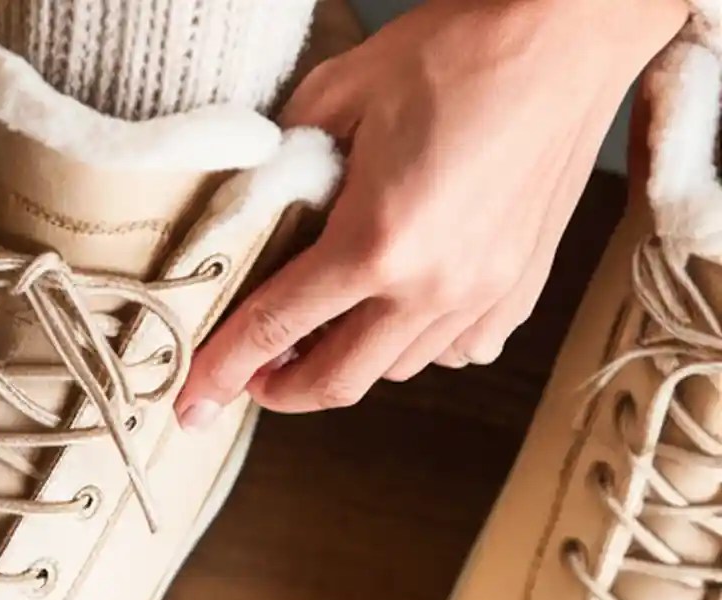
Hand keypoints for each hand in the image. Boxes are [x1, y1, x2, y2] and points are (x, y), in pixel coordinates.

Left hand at [176, 0, 685, 424]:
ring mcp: (485, 293)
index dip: (225, 370)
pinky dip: (416, 346)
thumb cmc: (459, 53)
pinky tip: (399, 312)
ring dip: (348, 362)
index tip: (196, 402)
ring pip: (398, 369)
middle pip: (339, 379)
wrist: (564, 37)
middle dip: (282, 390)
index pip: (276, 327)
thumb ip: (283, 164)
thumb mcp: (337, 95)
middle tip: (253, 376)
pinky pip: (457, 350)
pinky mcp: (522, 285)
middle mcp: (434, 286)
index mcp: (376, 242)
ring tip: (321, 332)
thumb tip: (256, 205)